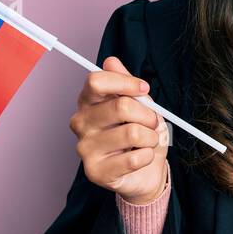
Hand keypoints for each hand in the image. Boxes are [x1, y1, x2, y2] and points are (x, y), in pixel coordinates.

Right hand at [70, 56, 169, 203]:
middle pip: (121, 106)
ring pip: (132, 132)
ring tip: (146, 142)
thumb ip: (125, 83)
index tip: (145, 90)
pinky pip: (135, 158)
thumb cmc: (140, 135)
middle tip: (152, 123)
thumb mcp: (139, 105)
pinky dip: (148, 156)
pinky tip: (141, 158)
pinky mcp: (95, 172)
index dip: (126, 82)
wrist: (145, 172)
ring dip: (151, 137)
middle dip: (148, 115)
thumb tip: (111, 61)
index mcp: (88, 102)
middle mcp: (80, 123)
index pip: (96, 81)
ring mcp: (85, 148)